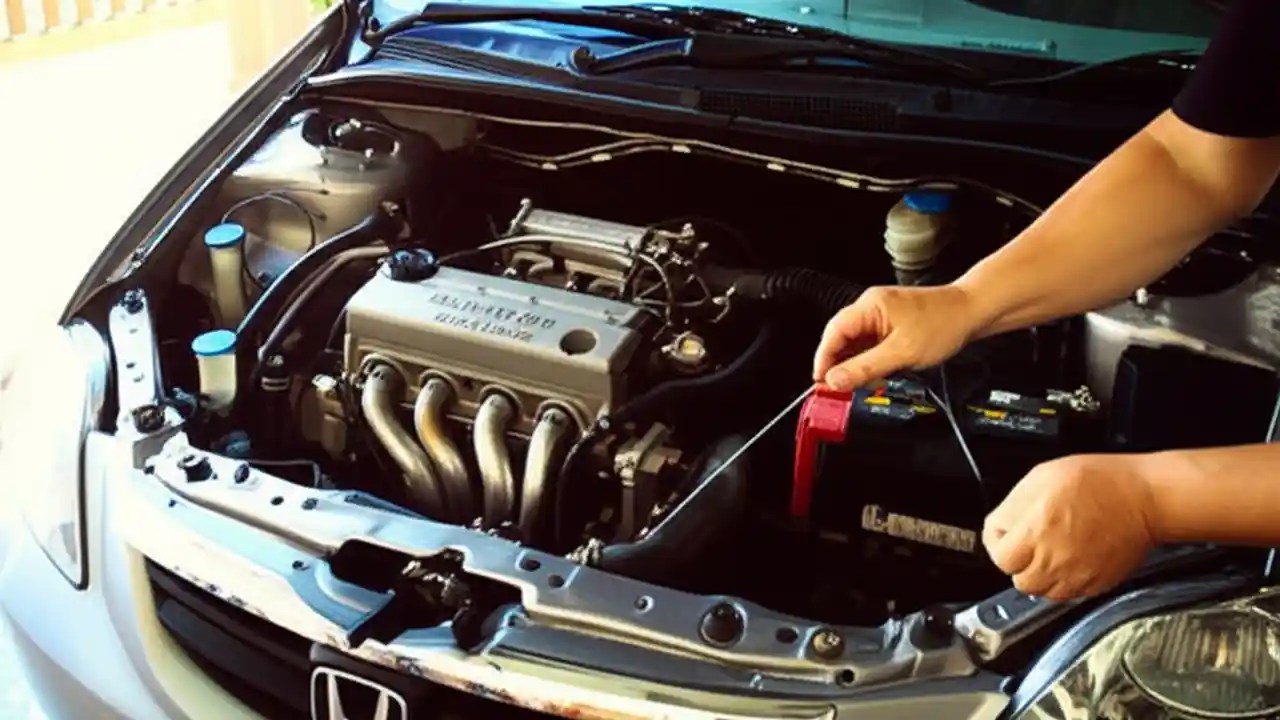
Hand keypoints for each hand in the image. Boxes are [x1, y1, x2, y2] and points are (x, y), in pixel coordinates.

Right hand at [812, 284, 983, 390]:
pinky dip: (870, 361)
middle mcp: (870, 307)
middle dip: (840, 365)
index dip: (823, 359)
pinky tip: (879, 374)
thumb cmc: (944, 323)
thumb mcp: (902, 353)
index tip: (821, 382)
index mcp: (869, 306)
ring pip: (855, 344)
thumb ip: (865, 368)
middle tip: (841, 389)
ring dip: (857, 365)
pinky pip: (870, 344)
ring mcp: (880, 316)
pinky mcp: (889, 325)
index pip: (833, 333)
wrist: (972, 312)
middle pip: (841, 339)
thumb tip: (834, 380)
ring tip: (867, 383)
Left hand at [983, 454, 1157, 600]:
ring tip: (1051, 551)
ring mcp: (1075, 576)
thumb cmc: (1098, 481)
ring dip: (1041, 575)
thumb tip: (999, 526)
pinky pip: (1069, 594)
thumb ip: (1012, 508)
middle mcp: (1052, 561)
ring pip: (1042, 591)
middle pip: (1018, 579)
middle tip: (1030, 542)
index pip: (998, 557)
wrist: (1143, 497)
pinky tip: (1071, 558)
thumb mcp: (1039, 478)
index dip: (999, 542)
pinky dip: (1065, 581)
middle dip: (1019, 562)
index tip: (1008, 533)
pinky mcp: (1096, 584)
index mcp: (1034, 533)